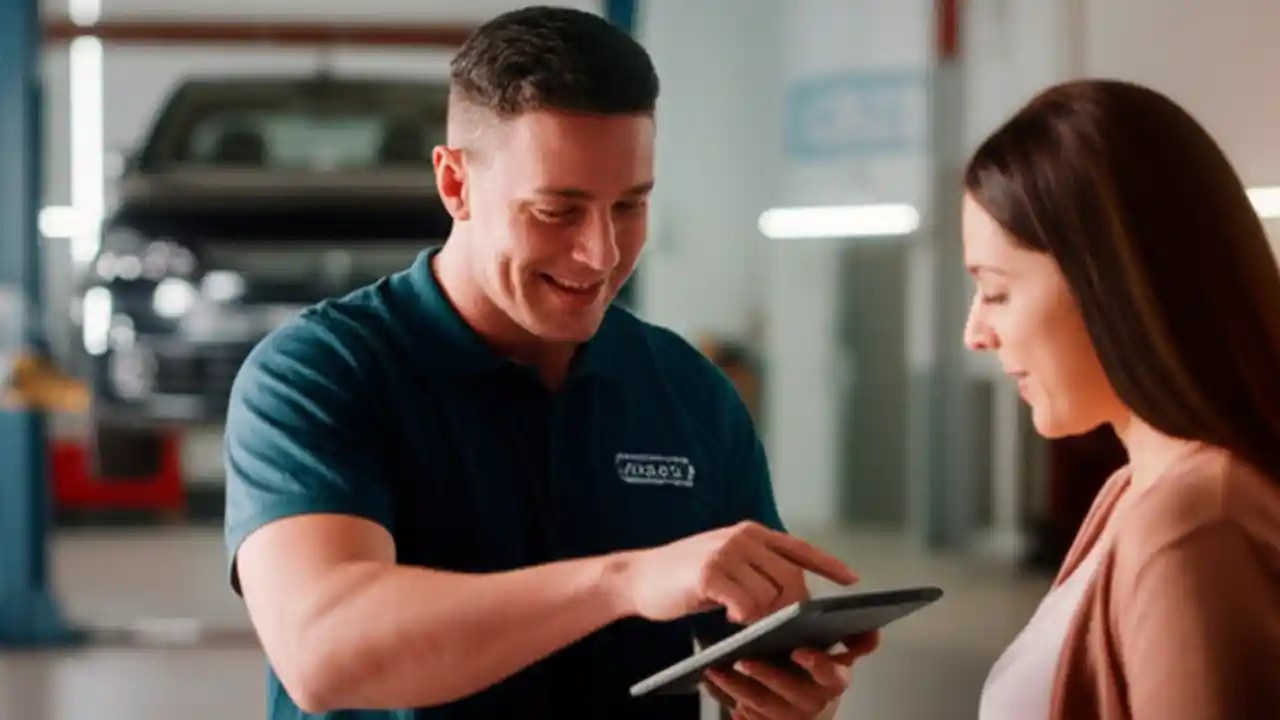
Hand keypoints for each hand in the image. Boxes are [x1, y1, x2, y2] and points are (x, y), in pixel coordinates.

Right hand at [616, 521, 857, 623]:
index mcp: (751, 532)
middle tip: (779, 625)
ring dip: (764, 617)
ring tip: (748, 623)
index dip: (828, 564)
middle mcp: (742, 537)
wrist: (638, 576)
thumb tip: (792, 597)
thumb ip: (756, 570)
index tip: (852, 580)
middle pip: (789, 578)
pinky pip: (745, 604)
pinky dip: (744, 618)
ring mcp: (726, 552)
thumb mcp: (726, 563)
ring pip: (769, 595)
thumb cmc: (684, 577)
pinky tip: (731, 620)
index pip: (798, 548)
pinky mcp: (710, 573)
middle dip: (791, 607)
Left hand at [706, 631, 880, 719]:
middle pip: (792, 692)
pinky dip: (725, 696)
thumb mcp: (826, 646)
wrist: (803, 699)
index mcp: (833, 679)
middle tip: (744, 659)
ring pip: (762, 704)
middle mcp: (815, 701)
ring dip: (737, 686)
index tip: (800, 651)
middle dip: (767, 675)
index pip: (832, 674)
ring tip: (716, 668)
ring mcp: (790, 716)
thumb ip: (835, 633)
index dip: (818, 665)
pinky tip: (711, 680)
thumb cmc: (810, 664)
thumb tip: (846, 615)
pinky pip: (744, 714)